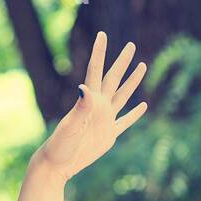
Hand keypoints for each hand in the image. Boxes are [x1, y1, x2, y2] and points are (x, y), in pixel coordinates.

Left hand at [34, 31, 148, 183]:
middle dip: (122, 62)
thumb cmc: (60, 145)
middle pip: (114, 79)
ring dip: (132, 82)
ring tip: (142, 66)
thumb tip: (84, 86)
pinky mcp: (108, 135)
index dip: (99, 53)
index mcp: (89, 101)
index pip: (96, 71)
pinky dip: (134, 114)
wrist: (57, 166)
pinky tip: (143, 106)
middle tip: (131, 45)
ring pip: (122, 96)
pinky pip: (125, 122)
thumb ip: (80, 107)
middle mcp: (98, 107)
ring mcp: (104, 120)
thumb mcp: (71, 126)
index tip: (101, 34)